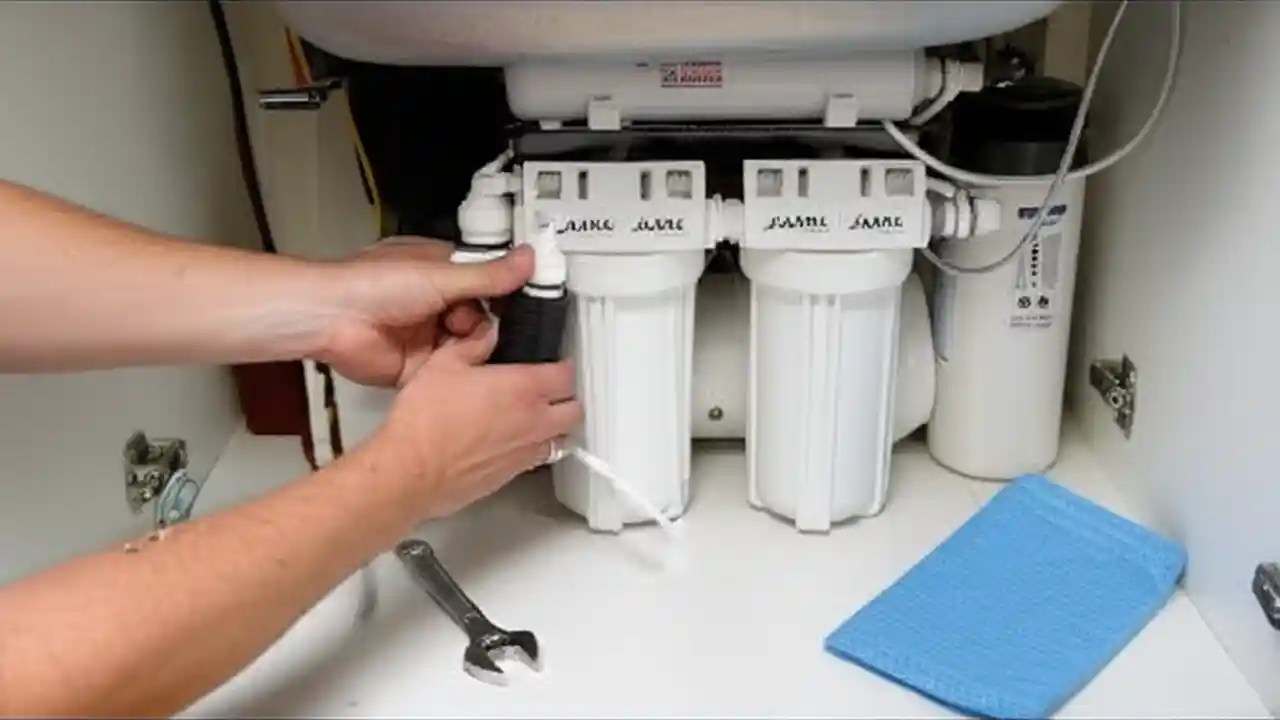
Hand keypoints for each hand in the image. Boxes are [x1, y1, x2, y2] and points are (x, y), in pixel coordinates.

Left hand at [313, 238, 533, 386]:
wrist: (331, 319)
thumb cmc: (374, 285)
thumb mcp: (441, 275)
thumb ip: (488, 275)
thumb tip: (529, 259)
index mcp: (440, 272)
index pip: (486, 281)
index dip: (505, 291)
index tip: (529, 300)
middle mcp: (436, 303)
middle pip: (482, 316)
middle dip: (487, 321)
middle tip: (483, 322)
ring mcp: (428, 335)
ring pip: (470, 345)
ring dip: (473, 344)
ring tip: (465, 339)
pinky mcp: (419, 366)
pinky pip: (451, 370)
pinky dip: (459, 368)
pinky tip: (464, 364)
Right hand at [371, 321, 583, 518]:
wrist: (412, 470)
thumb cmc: (425, 422)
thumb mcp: (443, 364)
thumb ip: (471, 346)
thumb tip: (483, 336)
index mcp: (522, 388)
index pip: (566, 374)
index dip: (562, 365)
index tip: (553, 362)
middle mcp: (533, 421)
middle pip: (575, 409)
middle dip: (567, 397)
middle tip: (550, 389)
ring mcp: (526, 452)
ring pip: (562, 438)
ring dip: (556, 427)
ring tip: (538, 417)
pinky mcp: (513, 475)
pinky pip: (539, 459)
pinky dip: (535, 449)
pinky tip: (515, 441)